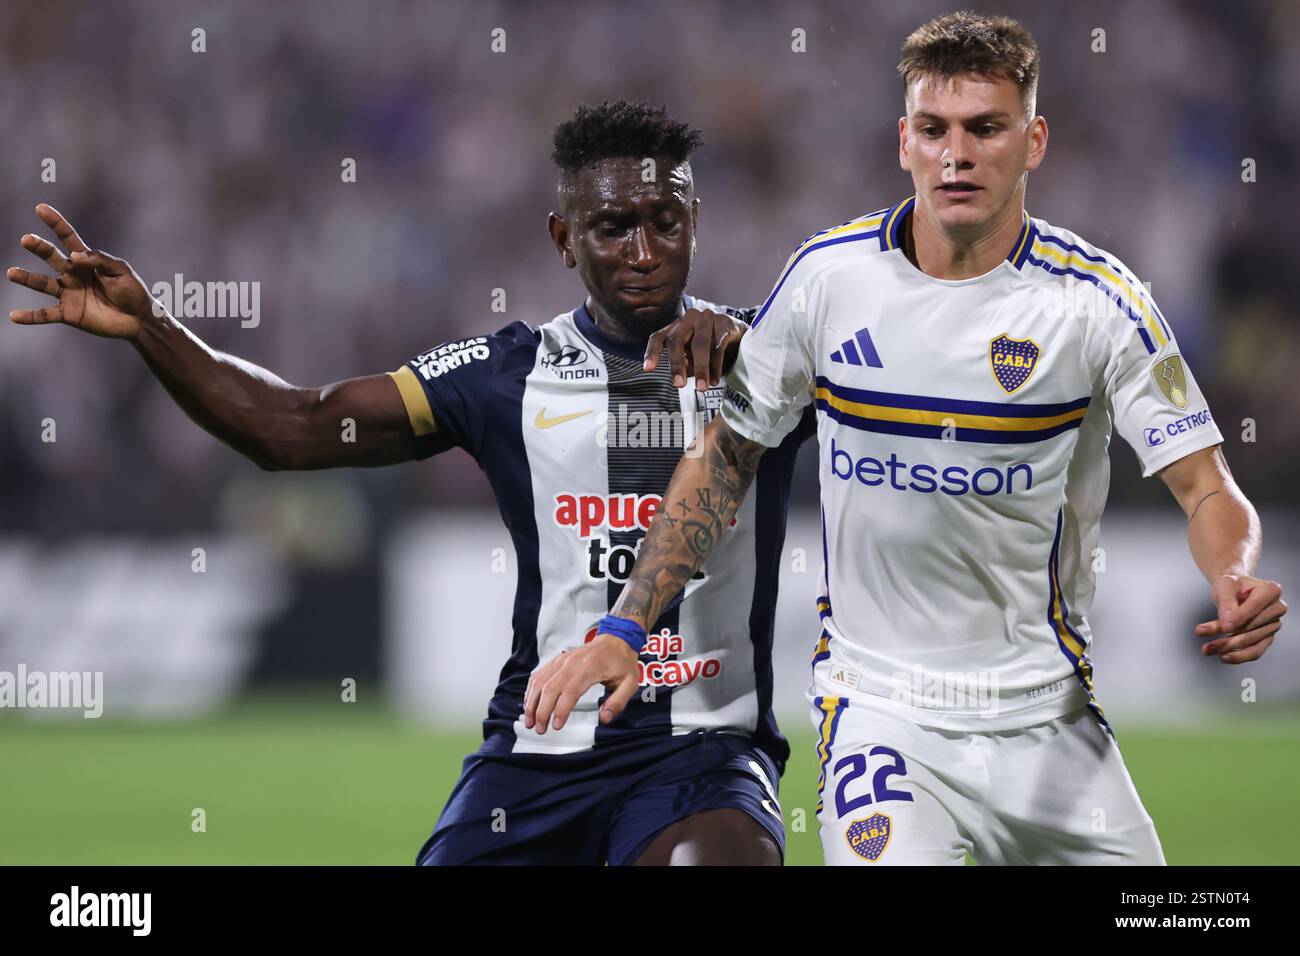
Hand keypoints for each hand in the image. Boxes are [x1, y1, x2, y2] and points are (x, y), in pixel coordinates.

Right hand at [7, 204, 154, 339]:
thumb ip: (100, 259)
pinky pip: (46, 314)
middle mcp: (73, 275)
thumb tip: (75, 256)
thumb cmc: (133, 292)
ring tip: (11, 272)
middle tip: (26, 239)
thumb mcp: (121, 270)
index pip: (68, 238)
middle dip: (39, 247)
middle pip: (51, 257)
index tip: (41, 208)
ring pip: (42, 284)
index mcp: (86, 261)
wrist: (139, 319)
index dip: (55, 223)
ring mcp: (69, 294)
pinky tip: (14, 316)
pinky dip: (31, 316)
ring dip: (27, 278)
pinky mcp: (69, 314)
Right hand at [523, 632, 640, 733]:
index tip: (556, 726)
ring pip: (539, 681)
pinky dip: (531, 690)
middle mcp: (571, 663)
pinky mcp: (557, 660)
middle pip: (549, 688)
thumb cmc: (621, 662)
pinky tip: (529, 703)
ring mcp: (562, 660)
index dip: (560, 711)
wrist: (615, 639)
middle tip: (539, 729)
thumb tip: (604, 718)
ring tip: (529, 721)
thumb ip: (618, 702)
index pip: (569, 692)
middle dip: (541, 711)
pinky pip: (539, 674)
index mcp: (589, 668)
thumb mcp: (630, 683)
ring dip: (531, 702)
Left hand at [643, 307, 745, 389]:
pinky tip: (715, 379)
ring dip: (701, 368)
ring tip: (702, 387)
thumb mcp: (693, 355)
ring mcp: (706, 318)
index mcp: (676, 327)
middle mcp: (688, 319)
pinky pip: (718, 346)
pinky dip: (716, 366)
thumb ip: (686, 363)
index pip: (658, 337)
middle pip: (677, 340)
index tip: (648, 369)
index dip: (652, 352)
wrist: (737, 333)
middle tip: (679, 385)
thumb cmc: (710, 344)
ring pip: (699, 344)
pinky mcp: (724, 323)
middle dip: (677, 364)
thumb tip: (682, 376)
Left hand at [1195, 574, 1285, 663]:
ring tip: (1206, 648)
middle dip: (1226, 633)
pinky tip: (1223, 657)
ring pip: (1250, 641)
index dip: (1239, 618)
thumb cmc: (1231, 585)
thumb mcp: (1225, 584)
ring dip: (1226, 647)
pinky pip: (1256, 652)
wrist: (1234, 590)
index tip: (1223, 626)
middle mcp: (1277, 608)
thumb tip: (1227, 624)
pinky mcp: (1267, 637)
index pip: (1254, 607)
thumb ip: (1227, 602)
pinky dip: (1239, 657)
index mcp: (1271, 591)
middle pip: (1250, 627)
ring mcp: (1273, 624)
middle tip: (1201, 633)